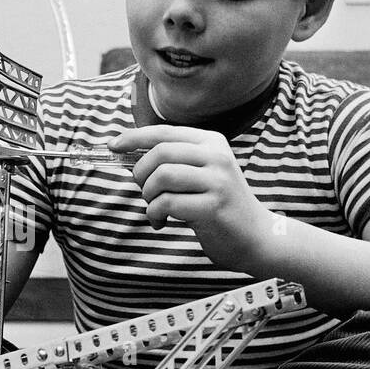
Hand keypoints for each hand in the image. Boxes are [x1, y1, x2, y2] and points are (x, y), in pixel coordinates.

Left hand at [110, 126, 275, 271]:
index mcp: (212, 142)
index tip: (114, 146)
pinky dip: (155, 214)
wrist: (255, 236)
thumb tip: (129, 154)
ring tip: (155, 208)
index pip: (164, 132)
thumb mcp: (202, 173)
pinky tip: (162, 222)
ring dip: (148, 196)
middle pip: (160, 153)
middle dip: (141, 174)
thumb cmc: (219, 205)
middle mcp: (217, 156)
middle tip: (145, 192)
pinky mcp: (213, 206)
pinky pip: (167, 203)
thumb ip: (174, 160)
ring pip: (162, 176)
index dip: (134, 137)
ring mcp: (217, 180)